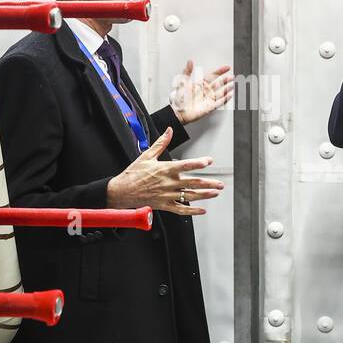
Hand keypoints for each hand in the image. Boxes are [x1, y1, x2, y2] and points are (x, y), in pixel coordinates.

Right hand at [106, 128, 224, 215]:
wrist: (122, 191)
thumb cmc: (133, 174)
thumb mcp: (147, 155)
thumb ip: (161, 143)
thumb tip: (169, 131)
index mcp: (165, 169)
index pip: (186, 165)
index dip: (199, 163)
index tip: (209, 161)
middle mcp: (168, 183)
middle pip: (193, 183)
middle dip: (208, 183)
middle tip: (220, 184)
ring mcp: (167, 195)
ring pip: (190, 196)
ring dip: (205, 195)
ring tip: (215, 193)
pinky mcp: (164, 205)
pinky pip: (181, 210)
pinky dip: (192, 211)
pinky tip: (202, 210)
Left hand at [171, 60, 233, 124]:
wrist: (179, 111)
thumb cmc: (179, 98)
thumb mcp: (183, 82)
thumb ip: (187, 71)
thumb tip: (190, 61)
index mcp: (200, 84)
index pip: (213, 75)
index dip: (220, 71)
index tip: (227, 68)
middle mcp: (205, 91)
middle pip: (218, 84)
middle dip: (226, 80)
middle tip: (232, 77)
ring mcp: (208, 99)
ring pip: (220, 92)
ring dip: (227, 88)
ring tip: (233, 84)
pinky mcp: (209, 107)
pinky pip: (220, 102)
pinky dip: (225, 99)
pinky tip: (229, 95)